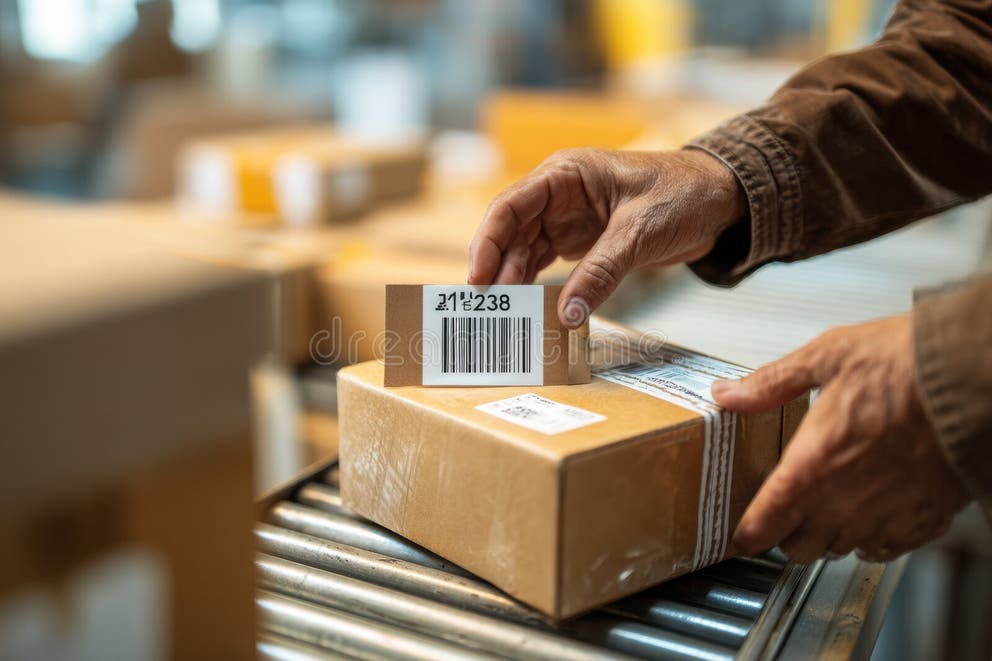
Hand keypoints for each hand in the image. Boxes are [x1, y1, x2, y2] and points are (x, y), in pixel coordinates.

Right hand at [468, 148, 744, 327]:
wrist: (721, 199)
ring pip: (525, 252)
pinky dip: (538, 288)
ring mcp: (567, 219)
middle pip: (510, 233)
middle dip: (497, 270)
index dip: (488, 242)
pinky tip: (530, 311)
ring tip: (504, 316)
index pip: (510, 206)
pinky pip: (548, 266)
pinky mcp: (582, 242)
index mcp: (565, 173)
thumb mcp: (640, 232)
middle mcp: (558, 195)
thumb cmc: (683, 194)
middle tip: (486, 309)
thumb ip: (601, 271)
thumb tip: (567, 314)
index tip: (478, 280)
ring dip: (514, 283)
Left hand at [712, 316, 970, 562]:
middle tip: (783, 518)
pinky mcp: (927, 519)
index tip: (741, 536)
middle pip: (801, 546)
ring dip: (828, 537)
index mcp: (815, 462)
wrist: (975, 376)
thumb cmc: (908, 363)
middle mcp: (847, 499)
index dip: (748, 534)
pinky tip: (871, 517)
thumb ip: (771, 383)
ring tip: (825, 514)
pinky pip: (889, 550)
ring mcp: (889, 514)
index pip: (769, 519)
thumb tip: (728, 393)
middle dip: (786, 536)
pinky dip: (873, 541)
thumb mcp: (827, 356)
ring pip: (842, 550)